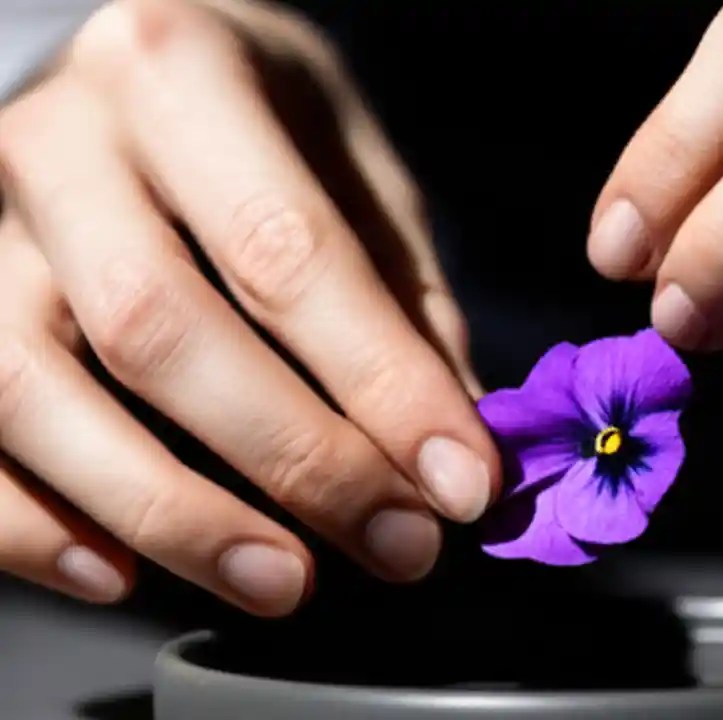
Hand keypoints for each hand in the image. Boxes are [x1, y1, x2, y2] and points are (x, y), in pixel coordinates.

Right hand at [0, 0, 498, 615]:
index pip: (283, 250)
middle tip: (397, 542)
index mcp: (181, 73)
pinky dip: (30, 526)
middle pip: (157, 329)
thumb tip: (454, 449)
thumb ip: (403, 301)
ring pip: (33, 394)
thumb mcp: (356, 170)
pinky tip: (119, 575)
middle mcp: (60, 142)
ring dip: (168, 513)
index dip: (379, 382)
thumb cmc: (265, 123)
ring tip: (284, 581)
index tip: (458, 483)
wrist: (141, 69)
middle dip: (293, 458)